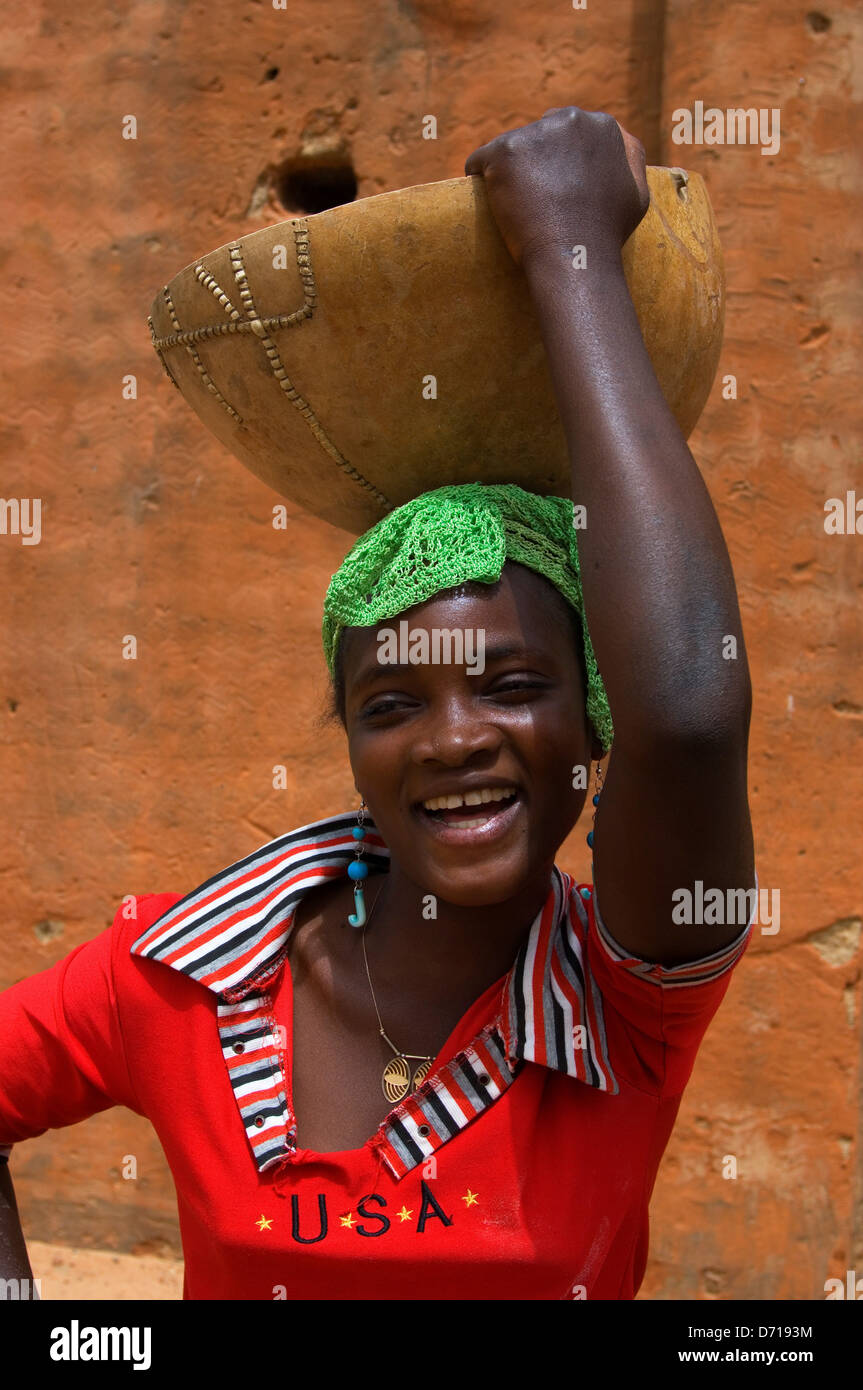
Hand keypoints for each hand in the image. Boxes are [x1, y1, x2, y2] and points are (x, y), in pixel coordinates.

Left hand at [464, 106, 649, 269]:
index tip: (555, 191)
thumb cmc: (606, 234)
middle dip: (533, 162)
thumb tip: (617, 135)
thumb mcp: (637, 191)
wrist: (576, 255)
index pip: (566, 134)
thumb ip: (629, 157)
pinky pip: (479, 162)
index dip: (557, 165)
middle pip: (537, 136)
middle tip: (534, 201)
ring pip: (510, 150)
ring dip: (509, 174)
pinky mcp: (505, 151)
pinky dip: (479, 179)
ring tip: (517, 209)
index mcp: (602, 125)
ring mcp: (536, 133)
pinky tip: (490, 201)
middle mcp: (570, 119)